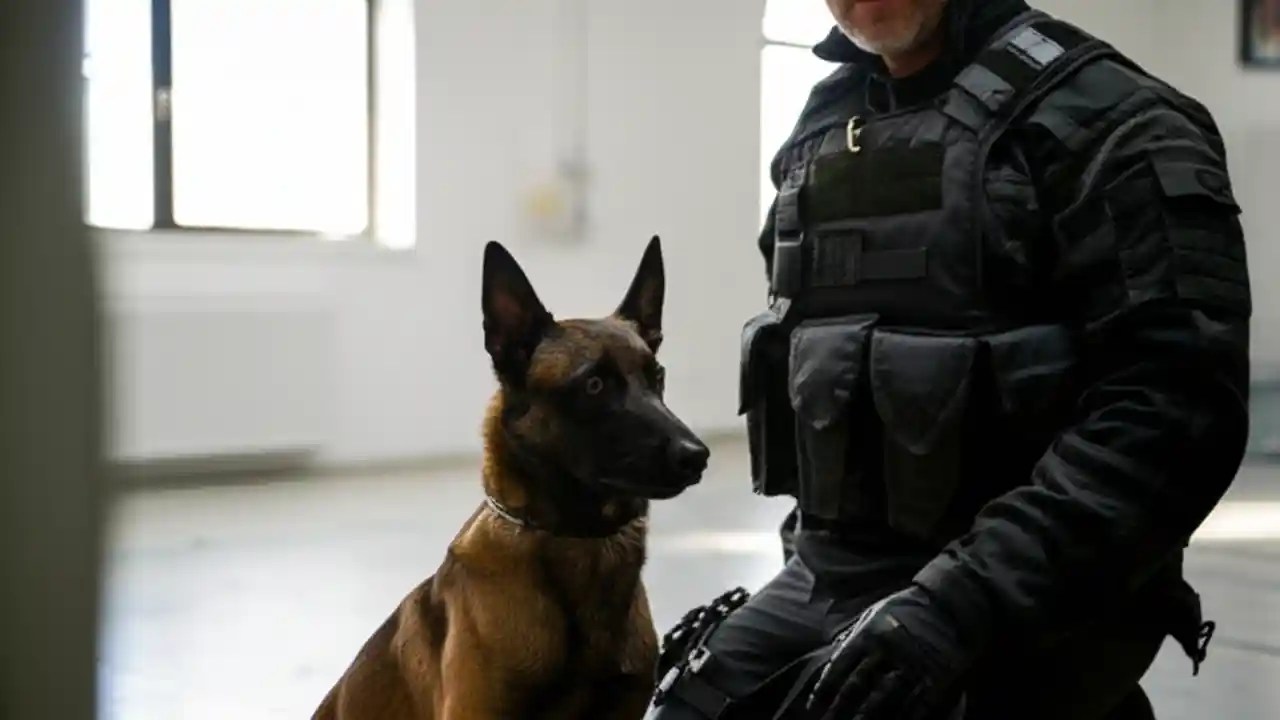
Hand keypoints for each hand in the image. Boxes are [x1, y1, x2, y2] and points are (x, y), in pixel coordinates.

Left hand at [804, 586, 977, 719]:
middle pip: (857, 687)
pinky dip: (904, 718)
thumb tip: (832, 657)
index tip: (814, 707)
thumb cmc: (907, 609)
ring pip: (884, 700)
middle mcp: (886, 651)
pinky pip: (916, 705)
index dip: (824, 690)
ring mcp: (912, 665)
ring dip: (867, 718)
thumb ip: (854, 636)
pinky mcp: (936, 678)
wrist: (950, 604)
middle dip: (839, 710)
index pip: (839, 667)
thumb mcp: (875, 614)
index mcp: (869, 634)